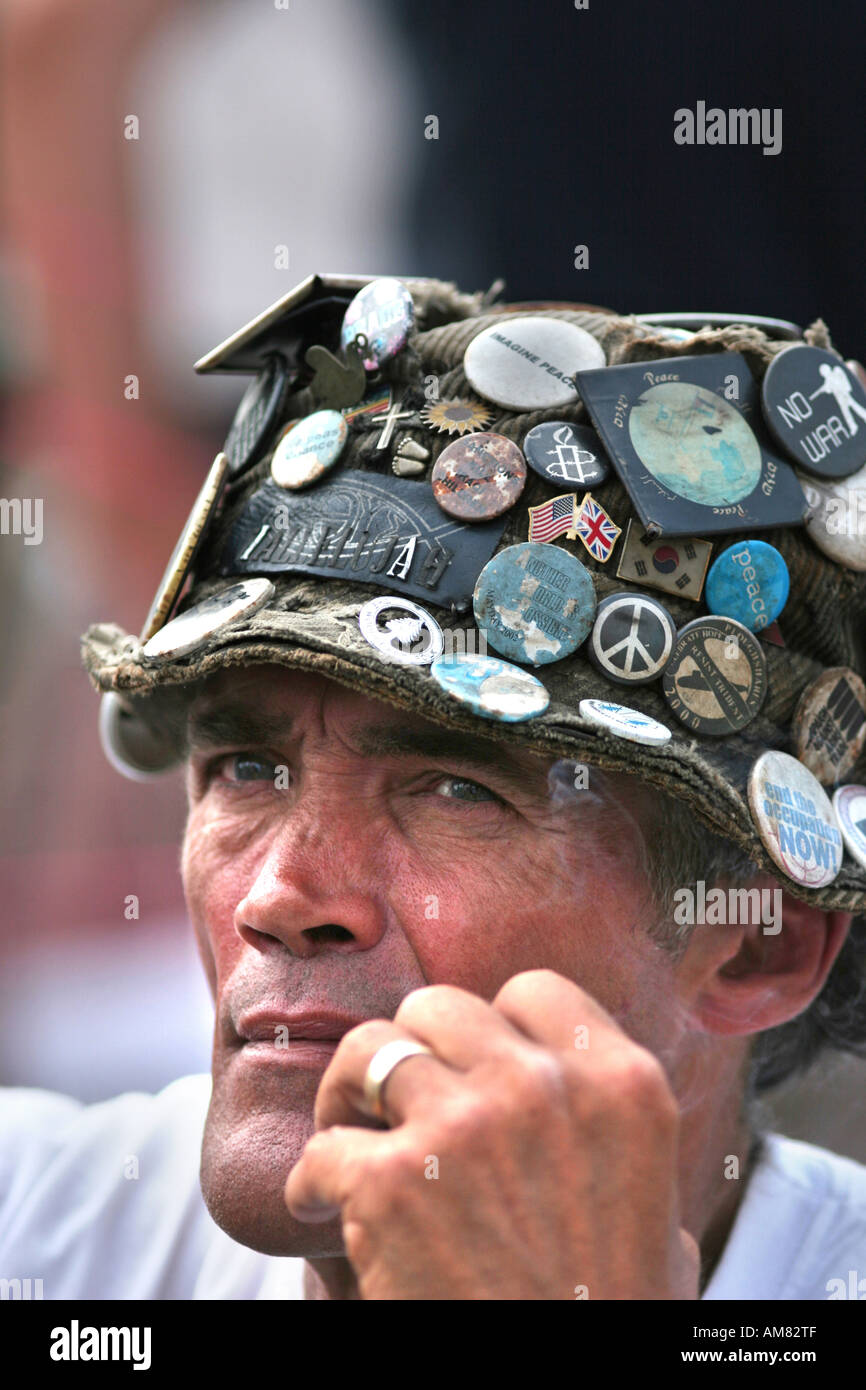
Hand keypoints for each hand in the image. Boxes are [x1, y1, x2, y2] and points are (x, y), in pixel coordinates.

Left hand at [284, 970, 699, 1299]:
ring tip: (347, 1132)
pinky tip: (321, 1206)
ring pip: (370, 1049)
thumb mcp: (659, 1211)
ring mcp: (463, 1127)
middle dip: (415, 1050)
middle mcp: (542, 1087)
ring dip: (350, 1094)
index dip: (495, 1027)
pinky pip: (323, 1148)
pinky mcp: (392, 1185)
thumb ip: (613, 1139)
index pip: (533, 991)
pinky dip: (311, 1181)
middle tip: (399, 1101)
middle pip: (442, 1007)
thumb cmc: (612, 1314)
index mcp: (621, 1084)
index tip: (472, 1067)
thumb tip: (576, 1103)